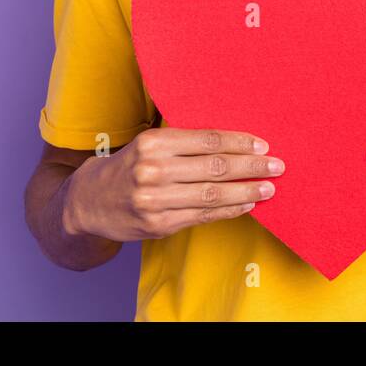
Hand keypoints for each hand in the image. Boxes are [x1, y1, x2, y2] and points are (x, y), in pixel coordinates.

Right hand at [63, 127, 282, 241]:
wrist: (89, 202)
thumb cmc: (129, 166)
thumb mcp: (149, 144)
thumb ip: (185, 142)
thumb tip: (236, 142)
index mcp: (154, 143)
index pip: (207, 140)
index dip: (239, 143)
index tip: (263, 145)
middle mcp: (153, 170)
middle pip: (214, 167)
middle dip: (251, 167)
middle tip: (277, 165)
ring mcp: (155, 200)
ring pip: (212, 194)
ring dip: (246, 191)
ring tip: (268, 188)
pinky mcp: (158, 225)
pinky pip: (202, 216)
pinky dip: (229, 210)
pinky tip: (246, 205)